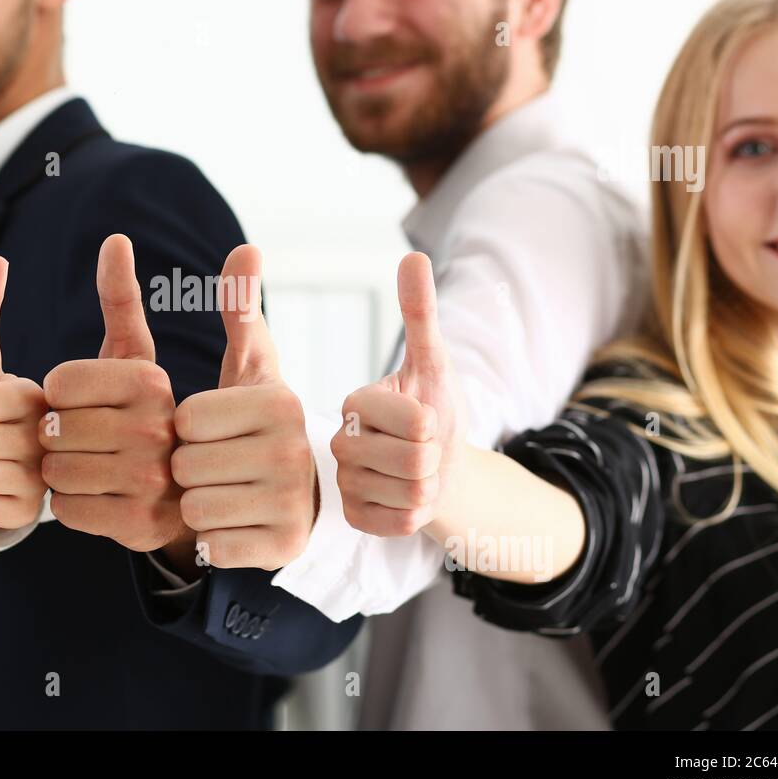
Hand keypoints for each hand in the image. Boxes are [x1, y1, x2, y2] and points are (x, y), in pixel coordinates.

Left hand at [40, 235, 184, 558]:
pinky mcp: (142, 528)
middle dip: (59, 435)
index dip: (58, 394)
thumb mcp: (147, 358)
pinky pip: (70, 513)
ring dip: (65, 472)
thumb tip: (112, 239)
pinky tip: (107, 497)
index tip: (84, 402)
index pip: (60, 381)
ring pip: (57, 475)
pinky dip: (77, 506)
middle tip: (87, 439)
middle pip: (54, 430)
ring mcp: (154, 483)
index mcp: (157, 382)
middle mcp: (162, 431)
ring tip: (97, 466)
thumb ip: (126, 298)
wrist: (226, 493)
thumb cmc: (170, 418)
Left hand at [171, 245, 316, 571]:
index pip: (187, 418)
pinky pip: (212, 545)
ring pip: (194, 507)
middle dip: (185, 466)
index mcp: (280, 404)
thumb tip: (246, 246)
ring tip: (221, 490)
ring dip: (195, 502)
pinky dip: (212, 537)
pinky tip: (233, 522)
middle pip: (186, 464)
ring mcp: (293, 504)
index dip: (184, 426)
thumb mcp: (251, 366)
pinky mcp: (283, 548)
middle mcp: (294, 452)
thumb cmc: (258, 423)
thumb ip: (242, 309)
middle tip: (212, 463)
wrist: (299, 493)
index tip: (209, 428)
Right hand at [332, 252, 463, 536]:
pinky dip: (417, 515)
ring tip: (417, 475)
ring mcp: (344, 484)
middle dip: (435, 458)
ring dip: (430, 487)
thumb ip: (420, 312)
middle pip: (415, 459)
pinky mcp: (353, 518)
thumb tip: (412, 255)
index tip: (426, 419)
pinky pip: (401, 523)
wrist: (439, 468)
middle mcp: (337, 442)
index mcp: (354, 402)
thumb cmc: (435, 410)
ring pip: (411, 494)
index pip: (415, 421)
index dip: (435, 424)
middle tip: (424, 451)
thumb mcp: (434, 362)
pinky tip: (407, 500)